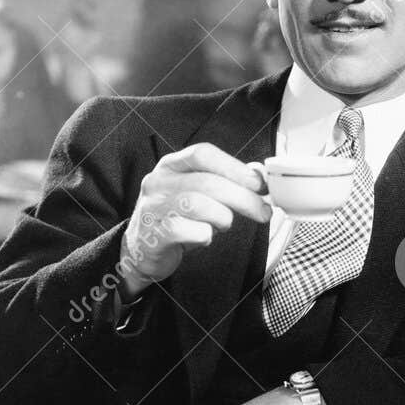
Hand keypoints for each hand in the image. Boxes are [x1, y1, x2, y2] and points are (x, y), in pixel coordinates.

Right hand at [119, 143, 269, 293]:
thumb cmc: (177, 218)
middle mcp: (159, 182)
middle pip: (207, 182)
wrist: (142, 250)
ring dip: (222, 217)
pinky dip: (204, 235)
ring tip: (224, 224)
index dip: (233, 166)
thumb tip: (257, 175)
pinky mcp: (153, 235)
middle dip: (243, 198)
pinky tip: (204, 237)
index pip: (202, 153)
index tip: (257, 182)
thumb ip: (225, 181)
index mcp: (171, 166)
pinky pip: (188, 231)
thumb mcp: (199, 193)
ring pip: (198, 205)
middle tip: (262, 211)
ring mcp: (153, 208)